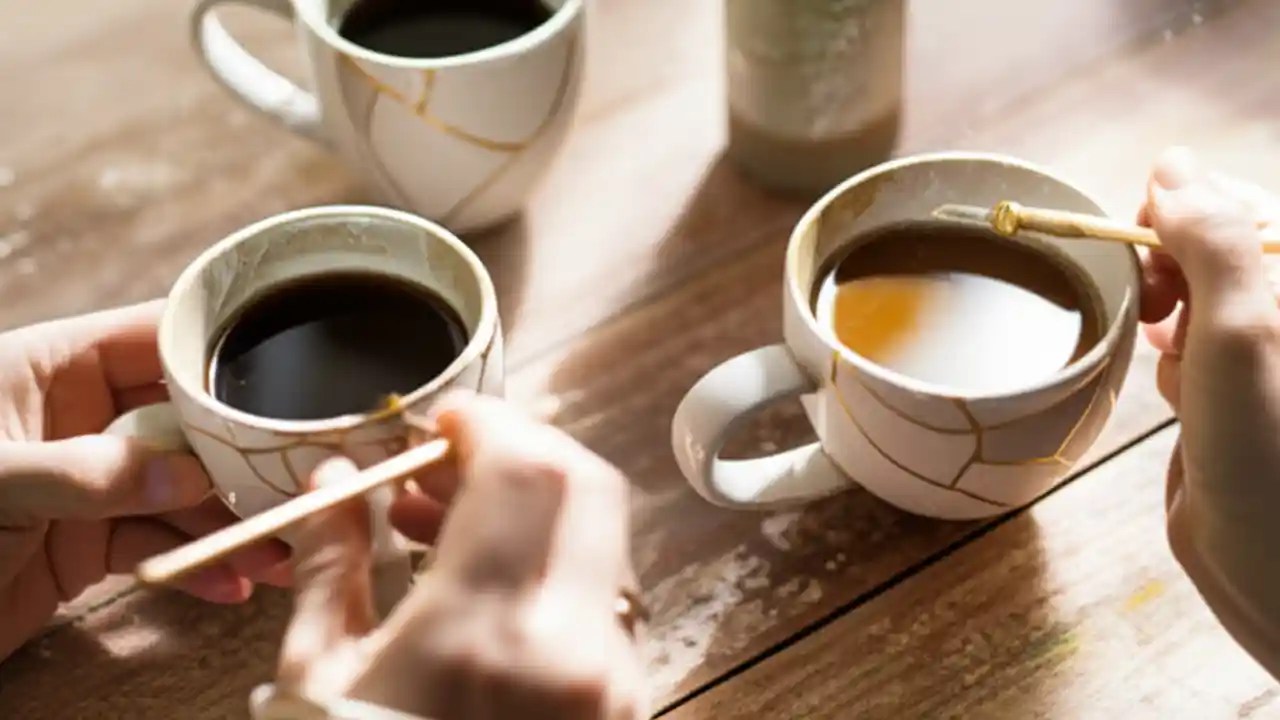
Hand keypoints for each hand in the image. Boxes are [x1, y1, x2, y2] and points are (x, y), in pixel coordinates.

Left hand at [0, 301, 289, 661]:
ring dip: (232, 521)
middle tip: (300, 476)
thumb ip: (88, 473)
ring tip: (283, 547)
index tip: (284, 372)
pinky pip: (156, 545)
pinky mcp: (84, 545)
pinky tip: (232, 582)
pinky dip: (198, 565)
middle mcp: (77, 419)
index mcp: (50, 369)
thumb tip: (186, 476)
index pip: (153, 338)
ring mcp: (86, 483)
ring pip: (180, 491)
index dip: (219, 351)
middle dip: (242, 454)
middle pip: (183, 421)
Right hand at [261, 393, 645, 719]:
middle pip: (584, 484)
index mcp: (486, 633)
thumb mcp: (319, 676)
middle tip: (442, 465)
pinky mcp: (628, 706)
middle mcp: (574, 650)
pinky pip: (604, 600)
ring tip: (440, 524)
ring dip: (534, 508)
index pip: (526, 468)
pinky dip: (552, 567)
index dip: (486, 420)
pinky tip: (485, 586)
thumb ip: (331, 560)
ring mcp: (614, 683)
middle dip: (517, 452)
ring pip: (601, 539)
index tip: (443, 420)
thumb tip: (334, 477)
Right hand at [1138, 147, 1279, 675]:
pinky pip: (1192, 343)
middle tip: (1150, 300)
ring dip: (1166, 310)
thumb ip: (1212, 240)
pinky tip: (1171, 383)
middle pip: (1217, 243)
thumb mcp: (1241, 333)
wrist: (1278, 575)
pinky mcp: (1238, 397)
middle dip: (1170, 262)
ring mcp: (1263, 356)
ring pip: (1196, 293)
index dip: (1185, 209)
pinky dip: (1170, 353)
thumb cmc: (1269, 461)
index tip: (1142, 244)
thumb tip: (1172, 165)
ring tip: (1161, 344)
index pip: (1243, 205)